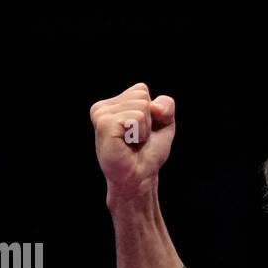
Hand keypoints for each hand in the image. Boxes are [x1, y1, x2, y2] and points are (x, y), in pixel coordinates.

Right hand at [90, 82, 176, 203]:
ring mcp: (101, 114)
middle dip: (148, 121)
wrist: (140, 177)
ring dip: (144, 129)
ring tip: (132, 143)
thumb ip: (166, 106)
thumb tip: (155, 106)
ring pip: (141, 107)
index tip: (141, 131)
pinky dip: (140, 133)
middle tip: (137, 139)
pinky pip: (136, 117)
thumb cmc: (148, 152)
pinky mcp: (105, 124)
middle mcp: (102, 106)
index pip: (141, 90)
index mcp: (112, 103)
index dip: (151, 113)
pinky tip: (128, 144)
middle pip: (142, 97)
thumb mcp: (164, 124)